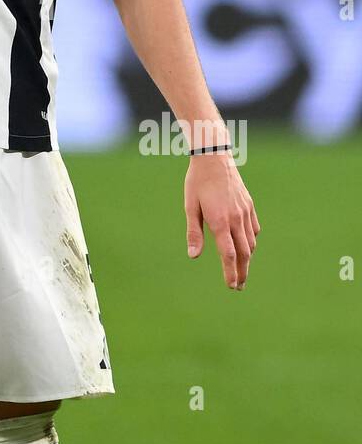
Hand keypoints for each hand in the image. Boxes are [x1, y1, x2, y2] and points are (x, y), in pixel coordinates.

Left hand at [184, 155, 259, 289]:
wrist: (214, 157)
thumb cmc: (197, 182)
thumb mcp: (190, 206)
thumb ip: (194, 232)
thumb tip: (194, 256)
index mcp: (220, 221)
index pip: (229, 254)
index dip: (230, 272)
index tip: (231, 285)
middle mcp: (236, 219)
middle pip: (243, 253)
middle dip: (241, 272)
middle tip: (238, 286)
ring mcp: (245, 212)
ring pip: (250, 242)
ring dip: (247, 259)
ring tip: (241, 270)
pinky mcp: (249, 205)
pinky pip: (254, 229)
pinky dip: (251, 241)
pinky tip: (246, 246)